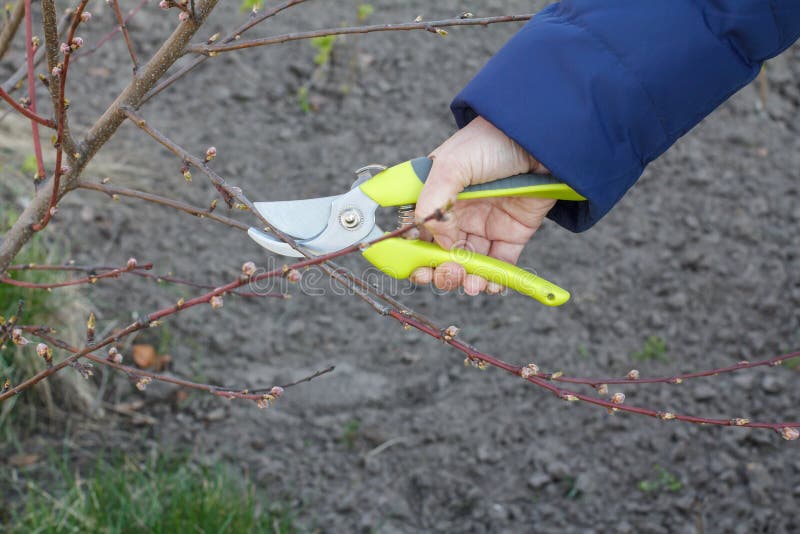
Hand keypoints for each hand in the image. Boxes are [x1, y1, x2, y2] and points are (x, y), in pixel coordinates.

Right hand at [412, 116, 554, 294]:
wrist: (541, 139)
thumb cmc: (492, 141)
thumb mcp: (453, 165)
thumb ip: (433, 201)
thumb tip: (432, 238)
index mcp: (436, 196)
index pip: (417, 233)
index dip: (414, 254)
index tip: (416, 268)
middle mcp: (457, 214)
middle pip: (440, 254)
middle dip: (439, 271)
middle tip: (446, 275)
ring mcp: (483, 226)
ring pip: (467, 264)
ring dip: (465, 280)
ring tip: (471, 283)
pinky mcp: (511, 235)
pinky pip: (498, 265)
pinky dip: (493, 280)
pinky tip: (489, 285)